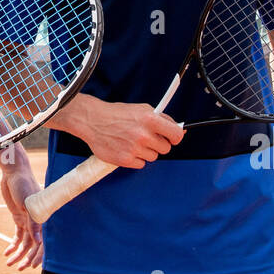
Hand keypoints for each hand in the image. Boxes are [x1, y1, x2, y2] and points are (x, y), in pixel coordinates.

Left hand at [0, 150, 42, 270]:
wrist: (13, 172)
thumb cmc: (24, 185)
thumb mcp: (28, 204)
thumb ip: (33, 223)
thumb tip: (38, 242)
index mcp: (42, 219)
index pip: (42, 242)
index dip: (38, 255)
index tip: (32, 267)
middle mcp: (36, 221)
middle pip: (33, 245)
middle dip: (27, 258)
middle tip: (18, 268)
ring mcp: (27, 219)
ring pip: (24, 242)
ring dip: (18, 253)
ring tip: (9, 263)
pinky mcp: (18, 216)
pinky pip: (17, 235)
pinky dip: (13, 244)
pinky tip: (6, 252)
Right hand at [51, 93, 183, 168]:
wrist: (93, 121)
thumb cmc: (117, 114)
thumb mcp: (142, 109)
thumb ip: (161, 119)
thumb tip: (180, 130)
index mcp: (150, 119)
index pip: (176, 134)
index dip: (175, 137)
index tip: (172, 138)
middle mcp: (143, 135)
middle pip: (165, 148)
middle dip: (158, 144)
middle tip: (147, 138)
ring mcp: (134, 148)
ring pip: (153, 157)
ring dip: (146, 151)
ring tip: (133, 141)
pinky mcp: (125, 160)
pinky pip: (141, 164)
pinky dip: (135, 158)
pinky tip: (126, 148)